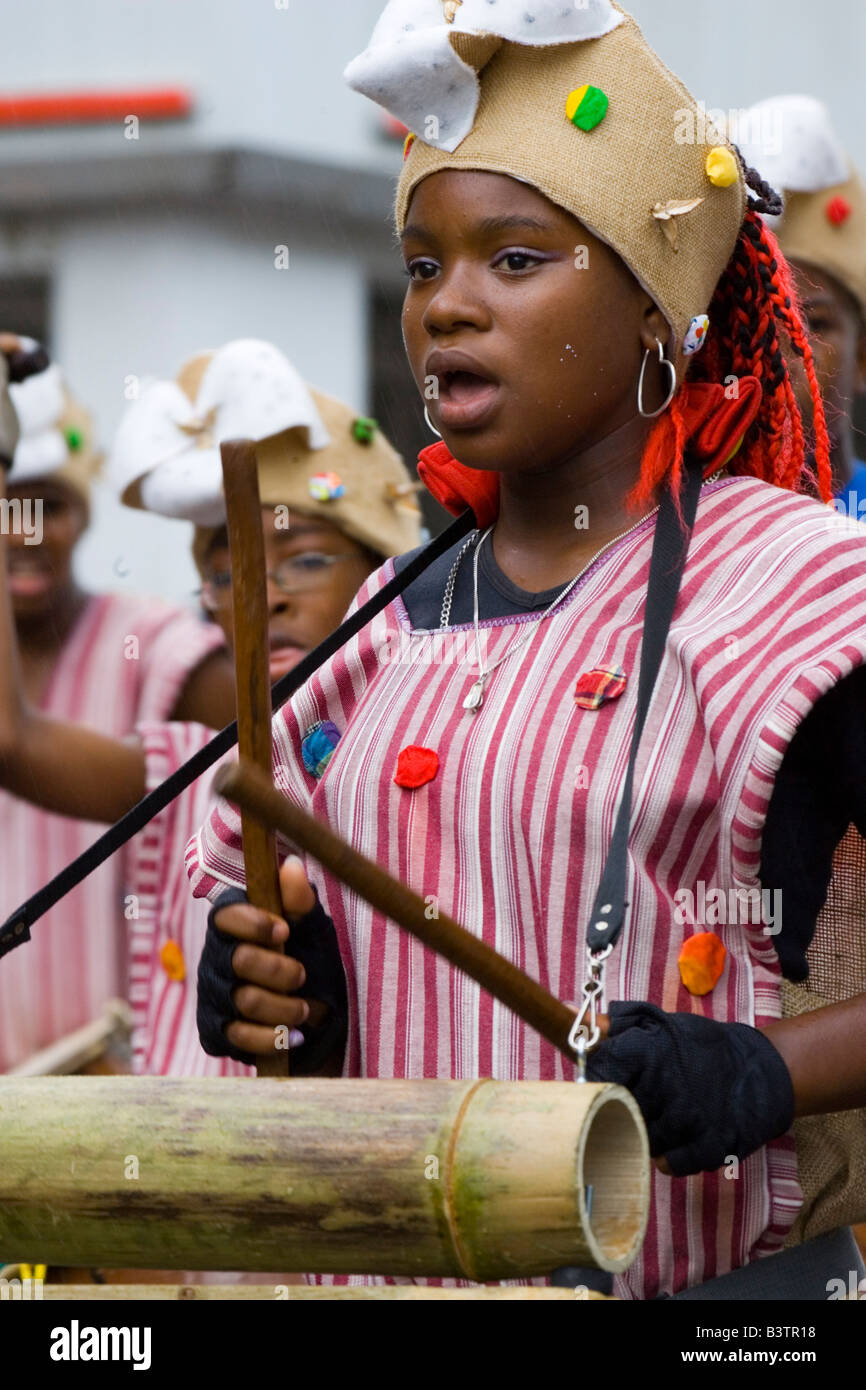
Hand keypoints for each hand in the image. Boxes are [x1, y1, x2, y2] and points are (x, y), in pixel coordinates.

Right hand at [198, 856, 348, 1068]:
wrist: (315, 1017)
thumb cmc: (309, 959)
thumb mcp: (312, 928)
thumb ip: (300, 901)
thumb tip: (291, 866)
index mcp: (234, 924)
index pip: (225, 915)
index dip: (254, 923)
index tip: (284, 931)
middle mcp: (216, 957)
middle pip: (240, 960)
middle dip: (281, 970)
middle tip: (301, 975)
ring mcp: (213, 995)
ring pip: (245, 1000)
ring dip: (285, 1007)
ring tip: (305, 1009)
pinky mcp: (216, 1031)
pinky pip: (240, 1036)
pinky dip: (274, 1038)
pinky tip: (294, 1035)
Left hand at [585, 1002, 794, 1176]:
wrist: (760, 1070)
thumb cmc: (700, 1047)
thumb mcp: (659, 1026)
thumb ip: (613, 1026)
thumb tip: (567, 1009)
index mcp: (650, 1053)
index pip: (603, 1072)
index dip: (602, 1078)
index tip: (609, 1080)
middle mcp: (667, 1086)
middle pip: (619, 1110)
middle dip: (623, 1108)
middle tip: (639, 1100)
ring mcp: (689, 1119)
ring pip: (641, 1140)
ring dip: (644, 1134)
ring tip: (660, 1117)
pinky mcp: (709, 1145)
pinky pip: (668, 1165)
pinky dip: (667, 1156)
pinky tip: (677, 1138)